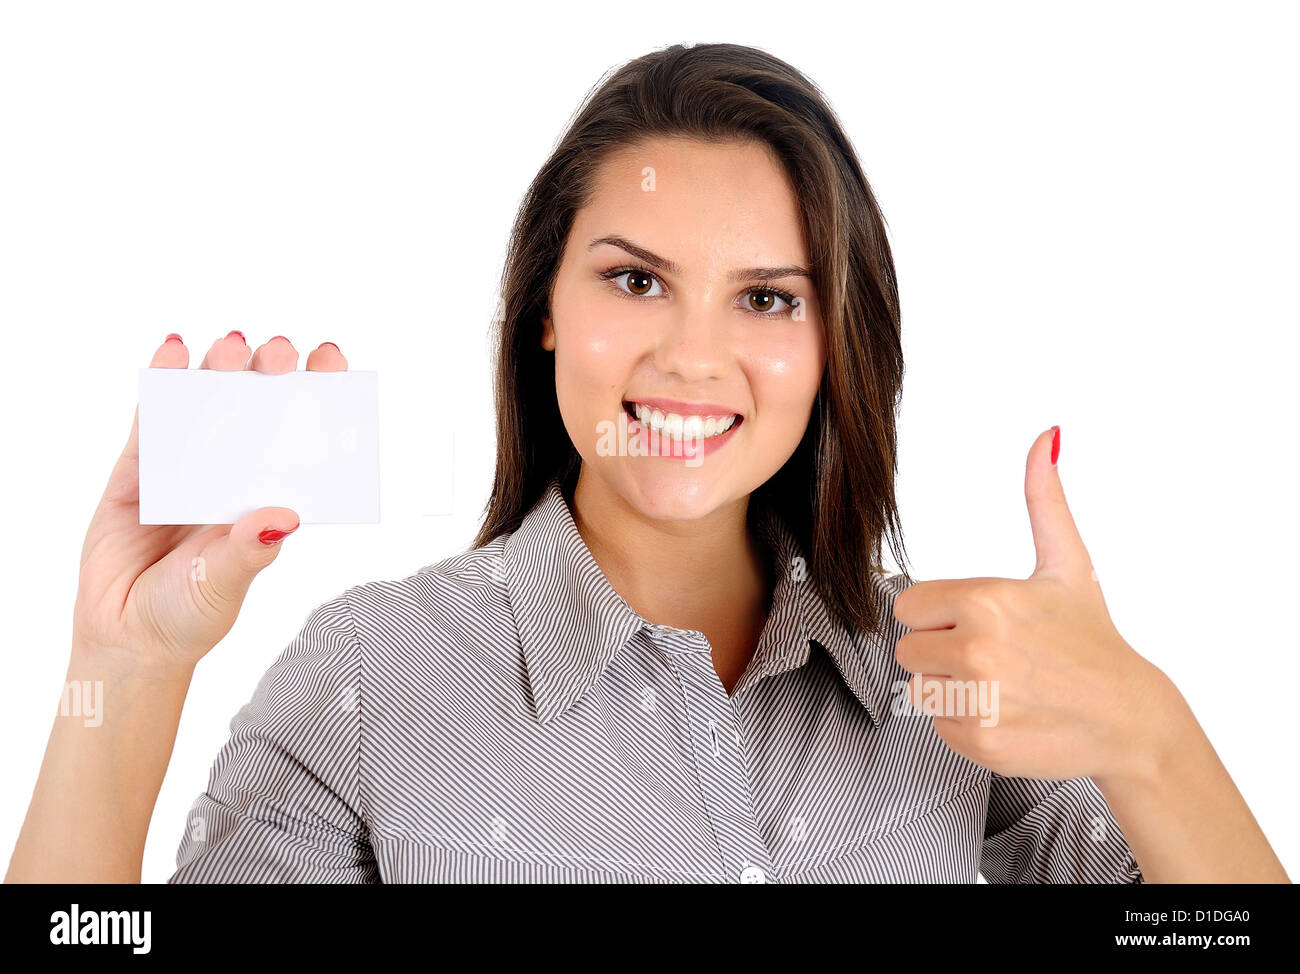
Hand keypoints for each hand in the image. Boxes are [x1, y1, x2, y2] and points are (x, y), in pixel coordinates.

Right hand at [71, 332, 348, 674]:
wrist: (124, 639)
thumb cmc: (188, 616)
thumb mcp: (227, 583)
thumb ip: (249, 549)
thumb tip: (284, 516)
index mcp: (266, 499)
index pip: (298, 440)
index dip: (316, 399)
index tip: (331, 362)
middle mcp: (231, 477)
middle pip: (255, 411)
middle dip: (269, 375)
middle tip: (278, 353)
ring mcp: (184, 469)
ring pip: (206, 406)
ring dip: (219, 369)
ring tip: (232, 345)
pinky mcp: (137, 470)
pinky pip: (152, 420)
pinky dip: (162, 383)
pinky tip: (174, 352)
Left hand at [892, 426, 1172, 782]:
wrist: (1131, 717)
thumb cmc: (1091, 638)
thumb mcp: (1069, 564)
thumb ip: (1044, 499)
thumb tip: (1046, 437)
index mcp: (984, 600)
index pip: (909, 608)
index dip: (939, 615)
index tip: (976, 622)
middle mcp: (976, 649)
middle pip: (908, 650)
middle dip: (943, 652)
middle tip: (994, 657)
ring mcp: (978, 699)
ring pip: (920, 689)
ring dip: (952, 690)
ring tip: (1001, 685)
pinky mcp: (980, 741)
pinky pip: (939, 726)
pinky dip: (967, 725)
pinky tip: (1007, 714)